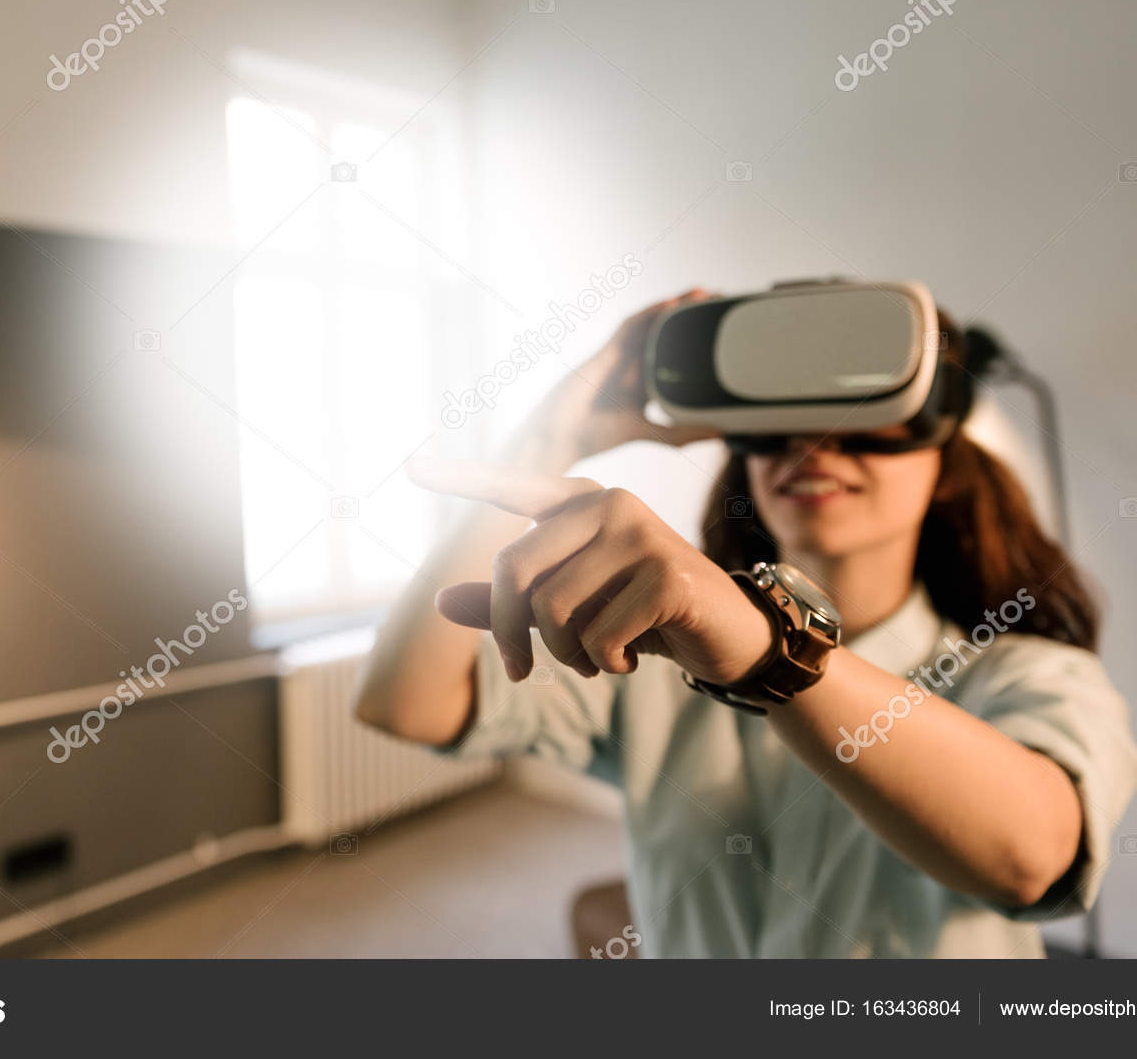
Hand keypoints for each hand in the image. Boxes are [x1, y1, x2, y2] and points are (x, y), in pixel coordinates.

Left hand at [407, 460, 773, 683]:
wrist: (726, 637)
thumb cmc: (640, 616)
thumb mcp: (569, 611)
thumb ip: (508, 605)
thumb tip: (438, 601)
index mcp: (578, 502)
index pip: (512, 486)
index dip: (461, 478)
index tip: (409, 467)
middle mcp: (607, 502)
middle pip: (514, 571)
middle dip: (509, 634)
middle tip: (523, 669)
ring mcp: (640, 532)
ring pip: (552, 611)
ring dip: (564, 655)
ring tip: (594, 659)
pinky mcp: (666, 573)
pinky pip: (598, 636)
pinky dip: (606, 663)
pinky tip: (631, 658)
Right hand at [505, 291, 718, 471]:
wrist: (561, 434)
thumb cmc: (595, 433)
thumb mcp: (649, 432)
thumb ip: (682, 433)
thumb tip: (720, 433)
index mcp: (646, 381)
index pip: (676, 354)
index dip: (698, 339)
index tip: (723, 328)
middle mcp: (635, 364)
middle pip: (667, 332)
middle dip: (691, 315)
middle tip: (720, 300)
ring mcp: (621, 355)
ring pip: (652, 324)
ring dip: (675, 306)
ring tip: (702, 293)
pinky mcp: (608, 351)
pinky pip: (631, 326)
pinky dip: (650, 314)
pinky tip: (670, 304)